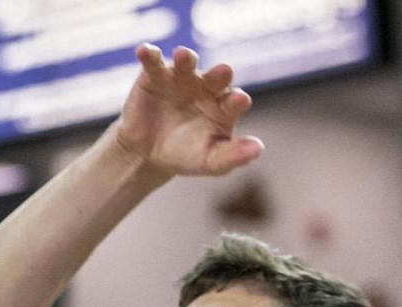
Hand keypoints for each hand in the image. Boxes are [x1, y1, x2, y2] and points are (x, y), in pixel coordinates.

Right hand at [112, 44, 263, 177]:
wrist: (146, 152)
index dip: (237, 100)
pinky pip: (153, 62)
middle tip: (223, 71)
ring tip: (182, 54)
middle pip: (216, 77)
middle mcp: (207, 87)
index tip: (240, 101)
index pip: (234, 101)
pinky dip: (149, 55)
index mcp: (225, 106)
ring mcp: (181, 78)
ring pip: (187, 63)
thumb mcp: (209, 161)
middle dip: (219, 73)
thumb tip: (258, 149)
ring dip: (186, 58)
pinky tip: (143, 51)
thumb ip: (232, 155)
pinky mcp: (155, 76)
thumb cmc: (184, 154)